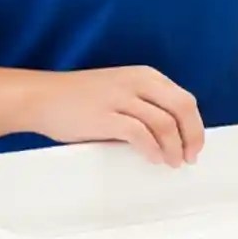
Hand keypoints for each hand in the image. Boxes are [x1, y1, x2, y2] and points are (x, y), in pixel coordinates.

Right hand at [31, 66, 204, 167]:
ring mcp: (121, 98)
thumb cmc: (80, 98)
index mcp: (145, 75)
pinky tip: (154, 158)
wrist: (42, 97)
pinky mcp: (106, 116)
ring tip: (172, 162)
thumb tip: (173, 134)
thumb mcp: (120, 90)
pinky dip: (153, 149)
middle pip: (182, 108)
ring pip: (164, 123)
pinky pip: (140, 134)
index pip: (184, 99)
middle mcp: (137, 82)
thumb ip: (145, 104)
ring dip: (174, 147)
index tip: (195, 145)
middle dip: (192, 136)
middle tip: (190, 157)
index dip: (195, 125)